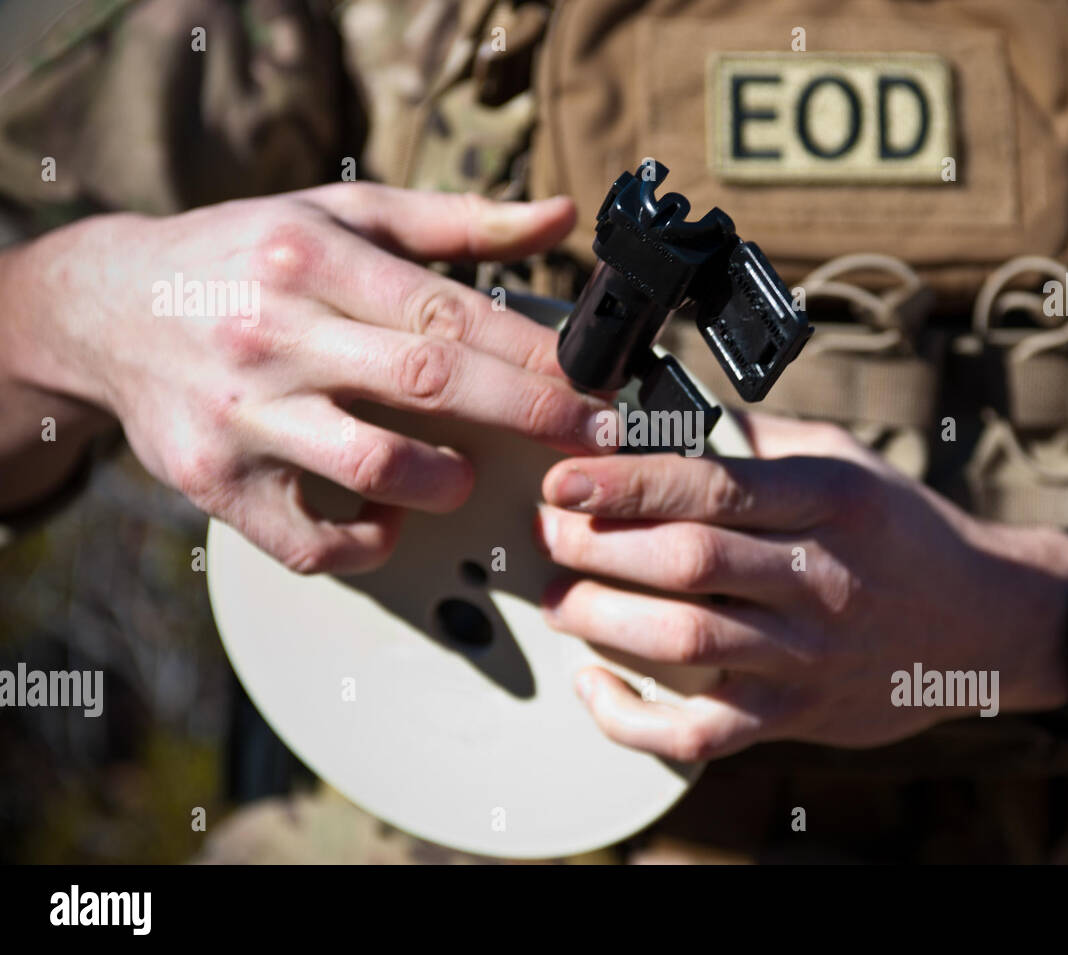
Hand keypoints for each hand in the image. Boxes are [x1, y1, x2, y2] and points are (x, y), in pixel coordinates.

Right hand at [0, 184, 608, 572]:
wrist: (108, 307)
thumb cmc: (246, 256)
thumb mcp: (342, 215)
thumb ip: (457, 223)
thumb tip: (561, 219)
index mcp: (312, 260)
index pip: (448, 312)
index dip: (533, 355)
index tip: (596, 383)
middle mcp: (274, 333)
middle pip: (428, 382)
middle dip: (529, 416)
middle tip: (596, 440)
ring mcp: (241, 413)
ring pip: (372, 466)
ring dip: (445, 482)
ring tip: (467, 474)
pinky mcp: (214, 481)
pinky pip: (306, 542)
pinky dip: (365, 543)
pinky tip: (389, 518)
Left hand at [537, 412, 1067, 760]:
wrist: (985, 622)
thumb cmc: (902, 531)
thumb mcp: (845, 461)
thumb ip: (758, 441)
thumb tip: (662, 415)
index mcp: (831, 500)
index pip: (714, 487)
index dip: (627, 482)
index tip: (564, 478)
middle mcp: (820, 576)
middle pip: (689, 563)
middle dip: (599, 547)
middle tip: (547, 533)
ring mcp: (808, 654)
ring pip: (688, 642)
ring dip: (603, 619)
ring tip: (558, 596)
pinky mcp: (797, 716)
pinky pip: (703, 732)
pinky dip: (634, 718)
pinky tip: (593, 685)